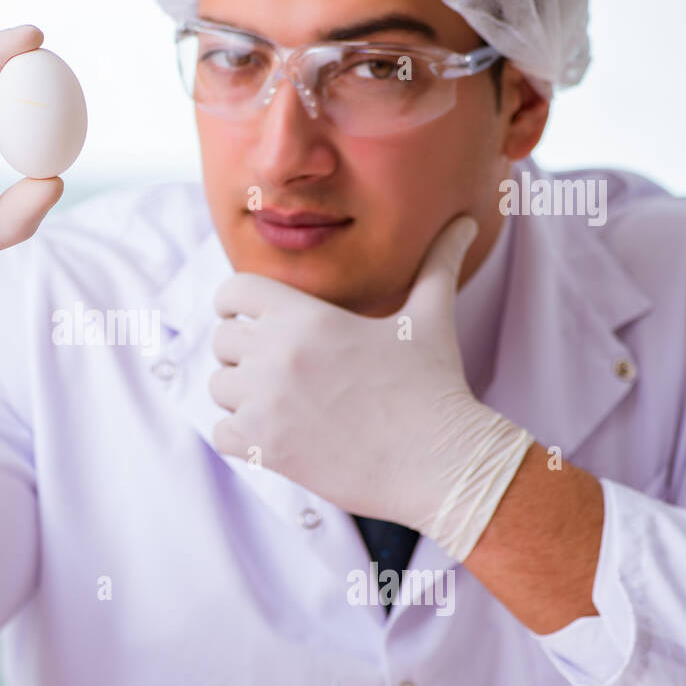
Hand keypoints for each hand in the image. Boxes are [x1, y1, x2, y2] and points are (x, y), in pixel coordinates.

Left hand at [208, 215, 533, 561]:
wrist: (441, 463)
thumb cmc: (436, 387)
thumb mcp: (432, 317)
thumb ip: (437, 264)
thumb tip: (467, 223)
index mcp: (307, 317)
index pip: (233, 292)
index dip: (234, 303)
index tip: (245, 317)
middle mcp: (277, 355)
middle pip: (222, 341)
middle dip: (243, 352)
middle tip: (277, 368)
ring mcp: (267, 403)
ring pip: (218, 387)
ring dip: (241, 395)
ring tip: (283, 402)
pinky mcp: (266, 447)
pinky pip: (220, 432)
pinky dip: (240, 435)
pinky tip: (276, 434)